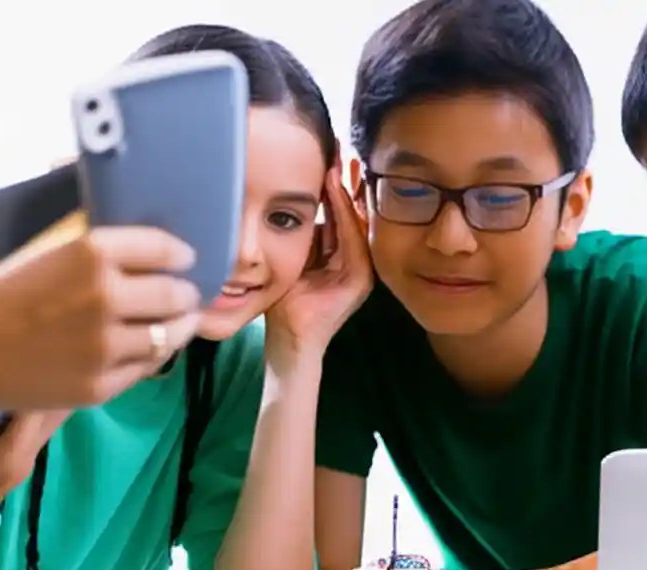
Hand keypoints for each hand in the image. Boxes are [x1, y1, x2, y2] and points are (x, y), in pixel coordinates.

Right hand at [0, 211, 202, 409]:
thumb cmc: (2, 294)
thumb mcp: (46, 248)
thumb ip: (93, 237)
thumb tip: (138, 225)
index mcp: (92, 252)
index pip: (165, 249)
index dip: (181, 256)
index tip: (185, 261)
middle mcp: (105, 296)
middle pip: (177, 295)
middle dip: (187, 295)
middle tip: (187, 296)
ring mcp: (104, 346)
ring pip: (169, 336)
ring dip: (179, 328)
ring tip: (178, 324)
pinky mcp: (100, 386)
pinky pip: (144, 369)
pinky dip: (149, 357)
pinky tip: (146, 349)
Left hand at [266, 157, 372, 356]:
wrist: (289, 340)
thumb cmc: (285, 303)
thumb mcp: (293, 259)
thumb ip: (304, 235)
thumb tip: (295, 200)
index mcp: (340, 257)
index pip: (341, 215)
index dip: (338, 187)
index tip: (333, 159)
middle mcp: (354, 261)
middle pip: (353, 215)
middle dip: (349, 184)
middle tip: (345, 152)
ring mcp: (361, 271)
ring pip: (355, 222)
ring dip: (348, 192)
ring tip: (342, 164)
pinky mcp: (360, 280)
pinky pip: (352, 239)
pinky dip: (345, 213)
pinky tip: (337, 189)